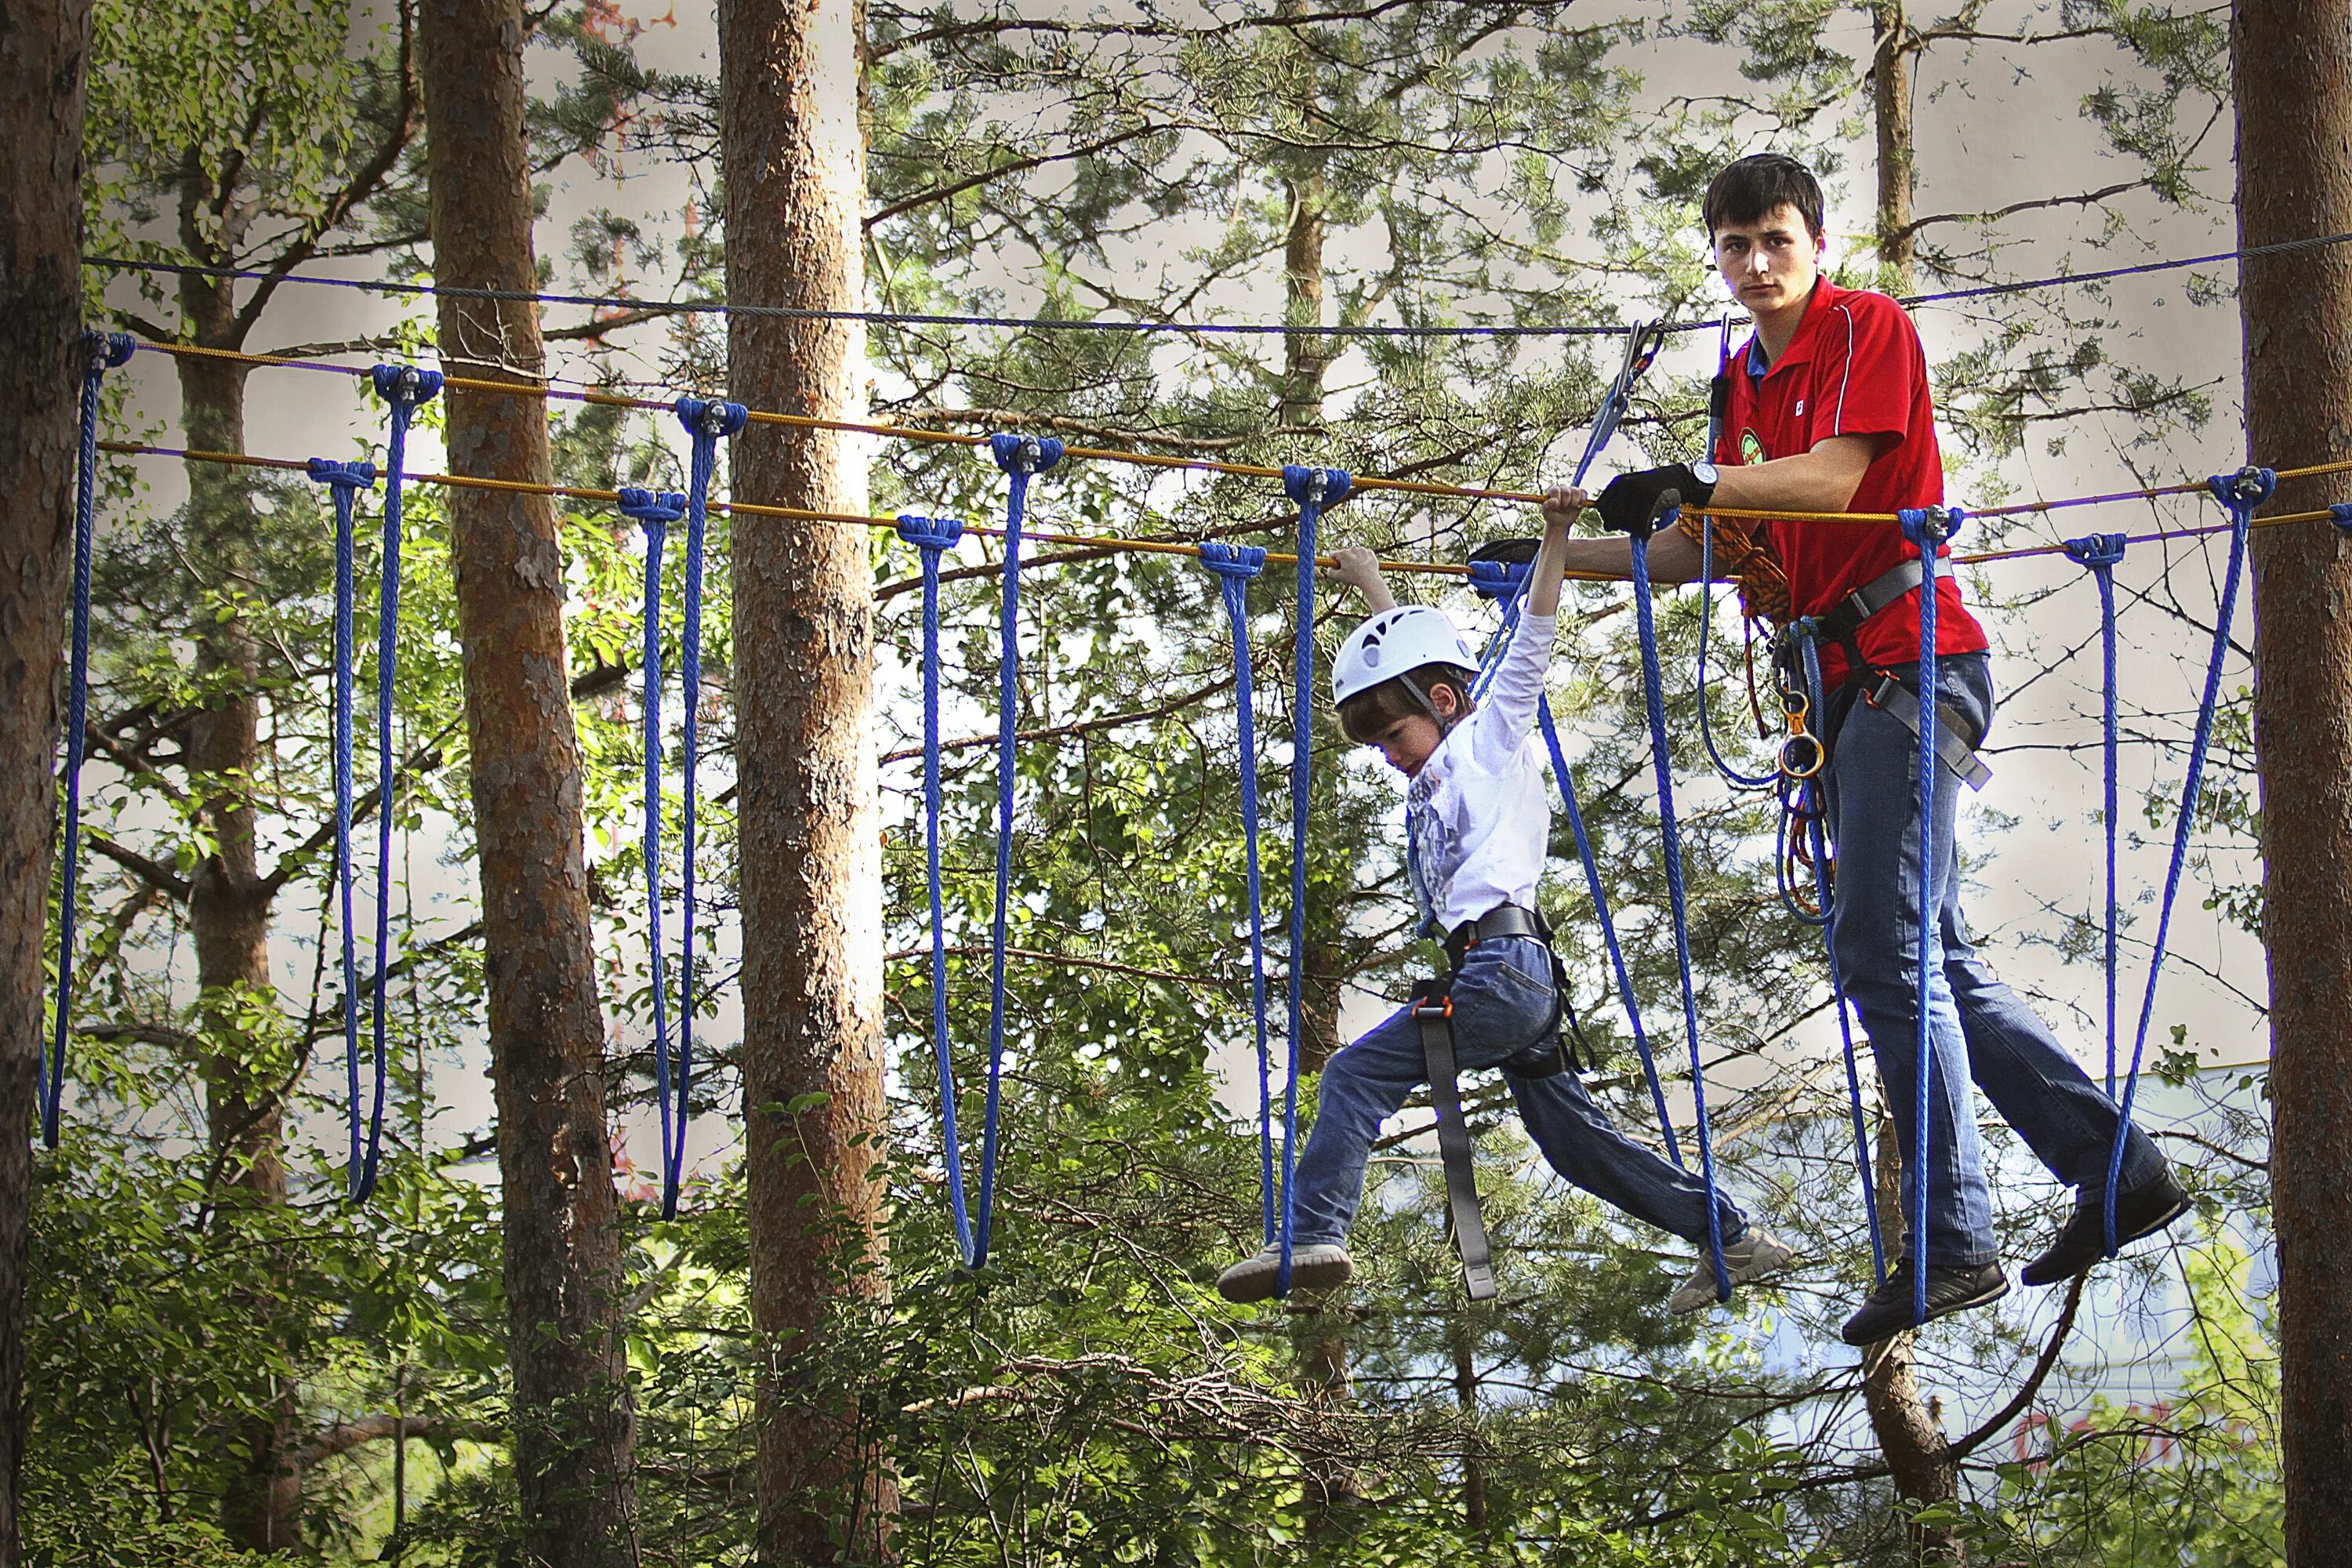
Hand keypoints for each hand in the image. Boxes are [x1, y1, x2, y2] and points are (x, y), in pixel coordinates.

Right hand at [1324, 544, 1383, 592]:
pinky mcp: (1370, 552)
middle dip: (1345, 560)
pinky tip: (1364, 566)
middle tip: (1348, 570)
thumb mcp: (1338, 577)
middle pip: (1345, 553)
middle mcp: (1352, 549)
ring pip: (1355, 553)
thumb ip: (1330, 572)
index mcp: (1343, 553)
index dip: (1333, 561)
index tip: (1336, 566)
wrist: (1370, 579)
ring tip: (1357, 569)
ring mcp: (1362, 549)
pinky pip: (1364, 554)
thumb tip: (1330, 569)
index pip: (1333, 554)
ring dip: (1354, 559)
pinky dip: (1363, 559)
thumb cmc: (1353, 578)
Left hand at [1540, 486, 1588, 533]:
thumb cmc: (1551, 515)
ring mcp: (1571, 490)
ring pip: (1576, 491)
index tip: (1557, 507)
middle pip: (1567, 491)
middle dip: (1566, 503)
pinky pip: (1583, 492)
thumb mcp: (1546, 512)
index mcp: (1552, 490)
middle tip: (1563, 508)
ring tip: (1570, 507)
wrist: (1560, 522)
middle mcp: (1562, 488)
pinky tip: (1578, 506)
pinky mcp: (1579, 494)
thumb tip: (1555, 501)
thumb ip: (1547, 506)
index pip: (1556, 490)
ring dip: (1574, 502)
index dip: (1558, 499)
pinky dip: (1582, 500)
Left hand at [1594, 463, 1715, 535]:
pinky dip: (1645, 533)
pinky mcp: (1652, 498)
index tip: (1620, 522)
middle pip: (1614, 517)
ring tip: (1644, 526)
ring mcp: (1639, 491)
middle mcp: (1626, 485)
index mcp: (1618, 482)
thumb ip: (1619, 506)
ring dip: (1636, 530)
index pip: (1602, 507)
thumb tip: (1607, 527)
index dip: (1609, 519)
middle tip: (1634, 525)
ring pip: (1628, 523)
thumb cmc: (1653, 489)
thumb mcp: (1632, 492)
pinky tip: (1649, 531)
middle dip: (1622, 526)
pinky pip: (1642, 525)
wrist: (1678, 478)